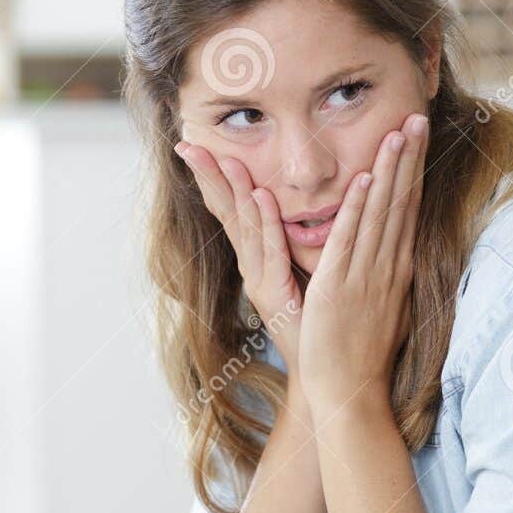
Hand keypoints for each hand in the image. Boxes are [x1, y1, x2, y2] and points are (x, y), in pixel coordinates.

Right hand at [175, 141, 302, 373]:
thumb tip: (295, 206)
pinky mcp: (276, 296)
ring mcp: (261, 281)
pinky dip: (266, 224)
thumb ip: (295, 240)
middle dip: (209, 177)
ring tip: (225, 159)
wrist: (324, 370)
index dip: (216, 176)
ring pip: (245, 227)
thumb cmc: (316, 320)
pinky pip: (271, 253)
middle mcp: (253, 267)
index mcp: (259, 258)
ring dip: (236, 191)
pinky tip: (262, 198)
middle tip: (188, 143)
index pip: (233, 208)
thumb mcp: (305, 269)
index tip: (197, 142)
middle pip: (227, 213)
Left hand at [298, 112, 427, 418]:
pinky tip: (366, 180)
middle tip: (416, 116)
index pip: (408, 210)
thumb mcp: (384, 310)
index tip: (418, 137)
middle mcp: (388, 267)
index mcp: (397, 270)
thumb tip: (398, 258)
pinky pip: (351, 241)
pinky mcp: (339, 288)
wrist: (350, 392)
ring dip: (389, 171)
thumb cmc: (363, 357)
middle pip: (402, 203)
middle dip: (408, 159)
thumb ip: (388, 278)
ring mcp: (366, 276)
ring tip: (397, 131)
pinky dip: (359, 209)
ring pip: (381, 214)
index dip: (413, 171)